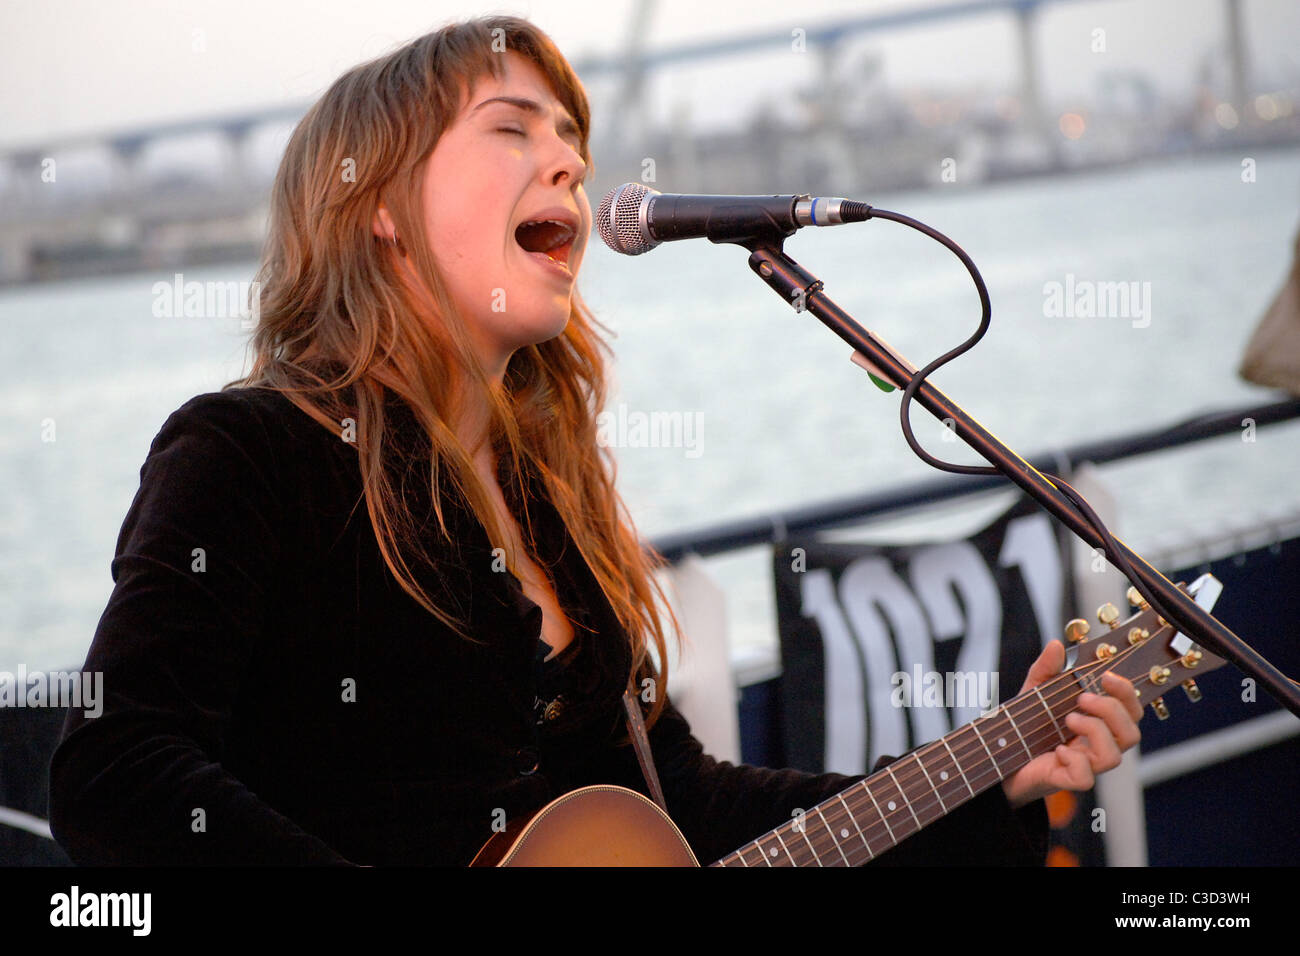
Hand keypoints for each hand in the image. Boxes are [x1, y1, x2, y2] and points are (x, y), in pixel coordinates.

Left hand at [1000, 640, 1142, 808]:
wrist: (999, 755)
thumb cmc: (1025, 724)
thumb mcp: (1034, 691)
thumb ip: (1045, 669)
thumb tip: (1057, 645)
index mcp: (1097, 723)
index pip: (1131, 711)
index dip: (1127, 693)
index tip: (1106, 676)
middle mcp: (1096, 745)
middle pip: (1131, 734)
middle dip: (1111, 710)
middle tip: (1082, 698)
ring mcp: (1084, 765)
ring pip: (1114, 757)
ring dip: (1095, 732)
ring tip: (1068, 719)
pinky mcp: (1066, 780)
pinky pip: (1086, 779)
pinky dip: (1075, 761)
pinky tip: (1058, 750)